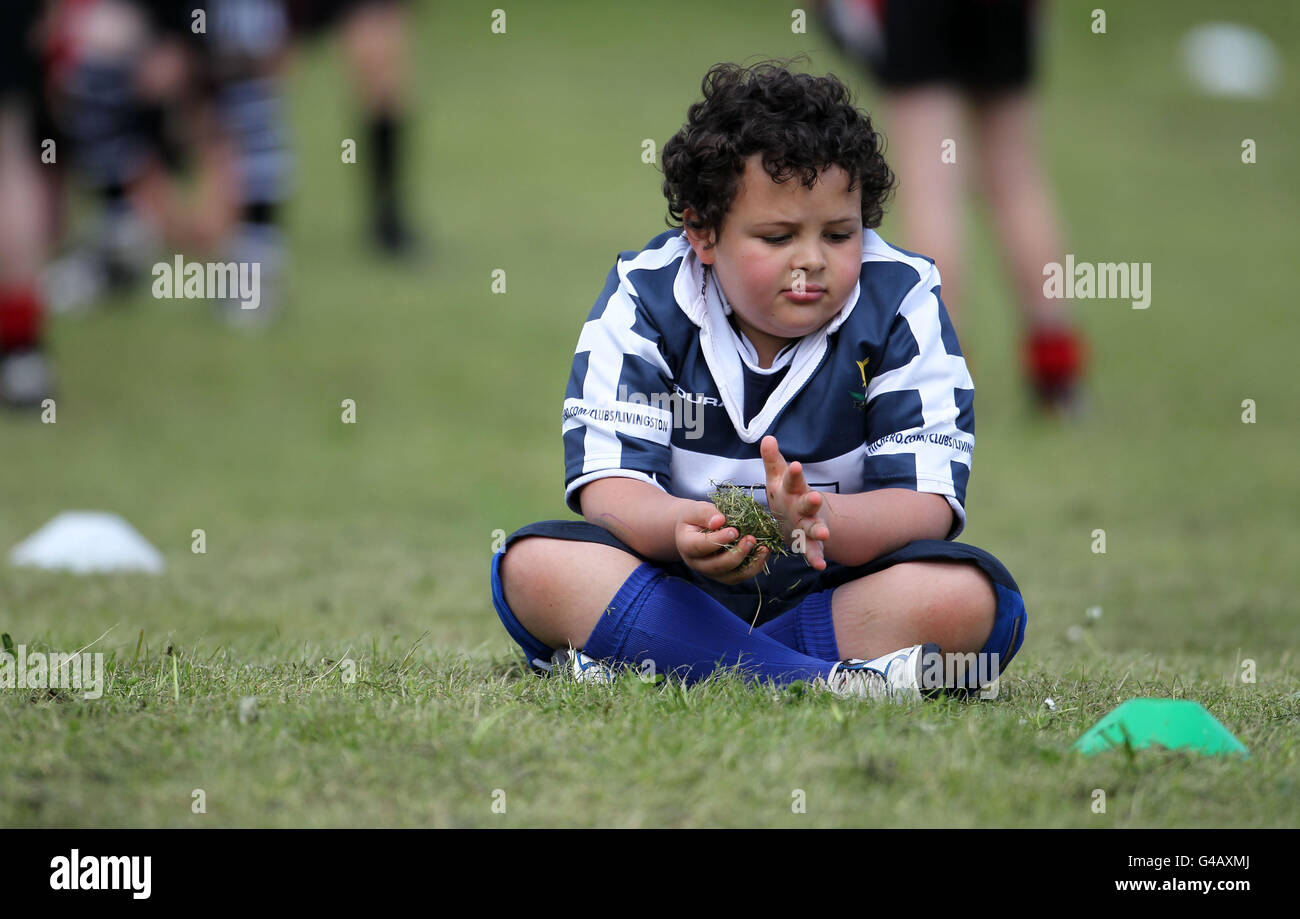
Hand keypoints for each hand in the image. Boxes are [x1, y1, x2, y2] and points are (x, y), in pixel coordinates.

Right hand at [674, 501, 769, 584]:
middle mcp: (697, 563)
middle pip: (717, 566)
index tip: (734, 530)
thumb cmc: (695, 518)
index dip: (718, 540)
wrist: (693, 529)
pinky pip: (739, 577)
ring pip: (730, 576)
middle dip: (737, 554)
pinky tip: (763, 553)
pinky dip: (754, 567)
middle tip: (751, 539)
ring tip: (763, 549)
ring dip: (750, 565)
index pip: (701, 546)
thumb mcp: (696, 510)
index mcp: (686, 545)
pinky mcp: (723, 575)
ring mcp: (710, 572)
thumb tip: (720, 521)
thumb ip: (706, 514)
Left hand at [760, 435, 829, 570]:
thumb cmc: (786, 495)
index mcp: (794, 490)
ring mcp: (809, 524)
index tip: (795, 465)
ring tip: (824, 534)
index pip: (793, 479)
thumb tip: (767, 438)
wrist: (800, 517)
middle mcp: (804, 506)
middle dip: (811, 501)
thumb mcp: (777, 478)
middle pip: (809, 503)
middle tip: (814, 497)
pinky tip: (820, 566)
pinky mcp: (810, 542)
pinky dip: (816, 557)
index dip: (794, 473)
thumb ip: (772, 460)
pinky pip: (813, 550)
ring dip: (819, 530)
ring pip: (815, 527)